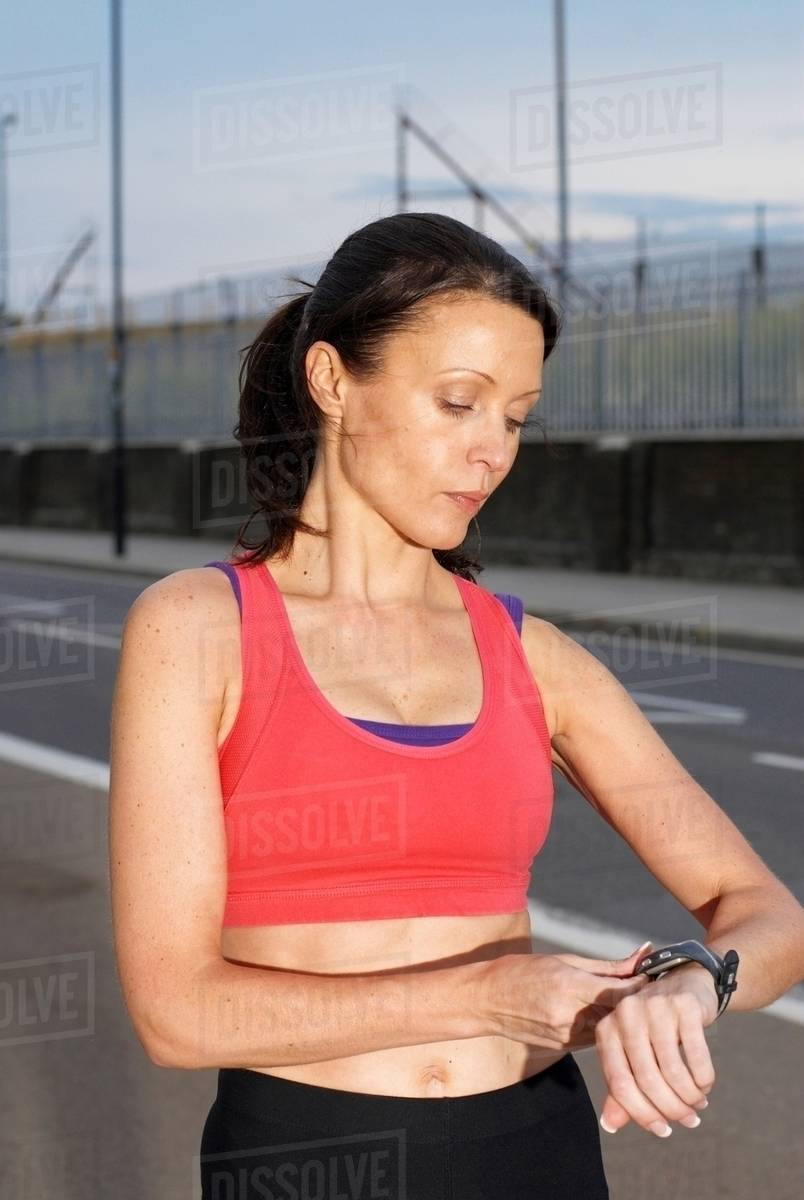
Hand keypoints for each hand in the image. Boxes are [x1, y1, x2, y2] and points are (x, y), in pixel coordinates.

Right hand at [482, 944, 653, 1054]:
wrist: (487, 1001)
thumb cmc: (523, 972)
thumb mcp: (564, 960)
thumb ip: (606, 966)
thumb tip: (642, 955)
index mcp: (569, 987)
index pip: (619, 991)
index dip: (641, 985)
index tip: (655, 976)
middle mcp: (570, 1015)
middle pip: (619, 1013)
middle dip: (637, 1002)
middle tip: (654, 990)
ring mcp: (568, 1037)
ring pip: (611, 1028)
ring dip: (624, 1016)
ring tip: (636, 1004)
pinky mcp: (566, 1049)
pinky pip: (597, 1038)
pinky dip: (606, 1026)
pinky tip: (609, 1016)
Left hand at [597, 961, 718, 1137]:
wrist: (685, 982)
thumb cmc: (654, 1027)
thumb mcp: (633, 1053)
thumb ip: (622, 1088)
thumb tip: (609, 1125)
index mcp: (607, 1030)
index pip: (619, 1084)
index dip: (641, 1113)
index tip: (663, 1131)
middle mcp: (626, 1015)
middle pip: (647, 1080)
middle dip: (671, 1109)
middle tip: (689, 1120)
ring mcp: (655, 1007)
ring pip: (673, 1071)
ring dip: (690, 1096)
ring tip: (698, 1103)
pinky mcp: (684, 1005)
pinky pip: (696, 1056)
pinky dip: (703, 1079)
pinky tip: (706, 1085)